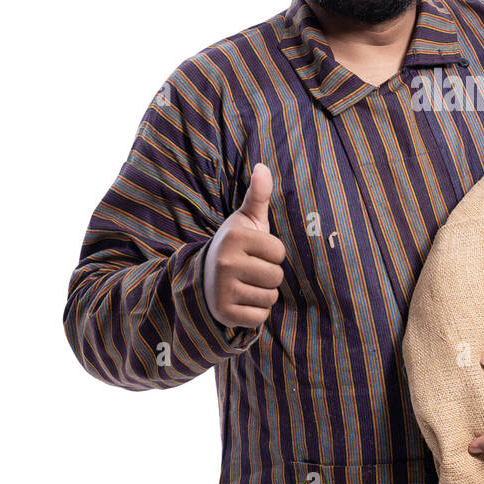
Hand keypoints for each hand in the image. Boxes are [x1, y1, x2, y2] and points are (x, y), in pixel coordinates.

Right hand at [202, 162, 285, 331]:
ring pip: (270, 298)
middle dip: (269, 275)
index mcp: (234, 238)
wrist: (205, 277)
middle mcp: (225, 262)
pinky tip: (241, 301)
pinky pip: (260, 318)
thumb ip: (258, 194)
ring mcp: (222, 289)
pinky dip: (255, 312)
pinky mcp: (223, 313)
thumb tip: (263, 166)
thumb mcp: (246, 220)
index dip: (273, 254)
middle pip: (276, 276)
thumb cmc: (235, 246)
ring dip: (263, 294)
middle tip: (250, 270)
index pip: (279, 252)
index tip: (256, 252)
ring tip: (246, 284)